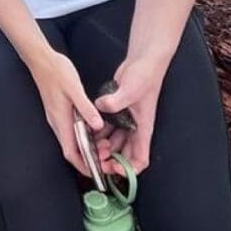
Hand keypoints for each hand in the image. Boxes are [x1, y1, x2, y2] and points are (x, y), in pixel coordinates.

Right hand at [30, 49, 107, 176]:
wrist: (41, 59)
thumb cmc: (56, 72)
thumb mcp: (74, 89)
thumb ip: (86, 108)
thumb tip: (98, 126)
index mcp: (61, 121)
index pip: (71, 153)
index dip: (84, 165)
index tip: (98, 173)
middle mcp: (58, 123)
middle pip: (73, 151)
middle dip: (89, 159)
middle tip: (108, 158)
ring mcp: (58, 118)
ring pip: (73, 141)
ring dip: (88, 147)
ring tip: (106, 146)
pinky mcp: (60, 112)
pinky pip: (72, 131)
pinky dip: (84, 136)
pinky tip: (95, 130)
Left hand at [95, 54, 165, 173]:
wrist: (144, 61)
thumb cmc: (144, 77)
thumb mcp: (130, 90)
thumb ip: (116, 101)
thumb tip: (100, 107)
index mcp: (143, 129)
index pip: (140, 159)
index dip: (129, 169)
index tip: (114, 168)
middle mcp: (135, 128)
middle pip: (123, 154)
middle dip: (110, 160)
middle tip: (95, 158)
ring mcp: (126, 120)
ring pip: (113, 142)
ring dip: (102, 146)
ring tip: (88, 145)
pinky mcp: (117, 112)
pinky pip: (106, 127)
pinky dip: (98, 131)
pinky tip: (86, 129)